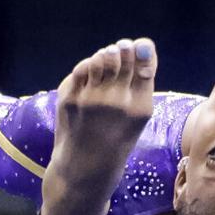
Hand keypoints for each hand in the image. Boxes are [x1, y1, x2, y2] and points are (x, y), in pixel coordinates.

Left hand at [40, 38, 157, 214]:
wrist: (84, 169)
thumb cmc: (115, 139)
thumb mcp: (137, 118)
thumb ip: (140, 83)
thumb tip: (140, 45)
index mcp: (140, 108)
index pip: (144, 63)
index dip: (140, 48)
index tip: (137, 46)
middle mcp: (116, 102)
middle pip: (120, 54)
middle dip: (121, 49)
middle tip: (120, 50)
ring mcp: (90, 99)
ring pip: (100, 58)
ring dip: (104, 56)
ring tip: (106, 64)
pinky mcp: (70, 98)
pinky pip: (82, 68)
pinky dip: (88, 68)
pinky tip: (91, 80)